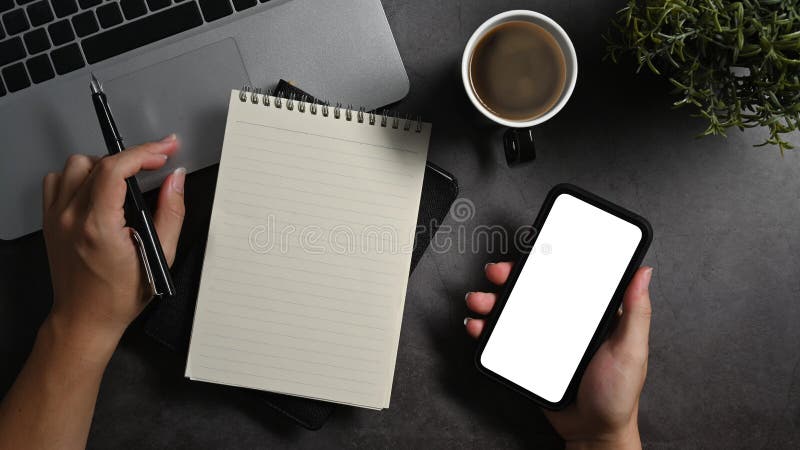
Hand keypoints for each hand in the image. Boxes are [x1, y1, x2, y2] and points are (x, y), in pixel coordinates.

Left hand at [41, 135, 185, 359]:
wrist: (86, 317)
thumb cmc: (119, 295)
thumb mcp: (159, 255)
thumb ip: (171, 212)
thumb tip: (176, 180)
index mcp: (98, 226)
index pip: (115, 169)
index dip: (144, 153)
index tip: (163, 151)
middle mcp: (71, 218)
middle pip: (98, 162)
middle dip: (131, 158)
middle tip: (154, 165)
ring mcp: (56, 217)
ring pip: (74, 165)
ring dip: (103, 166)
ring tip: (124, 180)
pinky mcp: (49, 220)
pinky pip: (57, 180)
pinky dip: (78, 176)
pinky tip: (97, 189)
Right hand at [465, 263, 652, 449]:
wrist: (592, 432)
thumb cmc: (618, 394)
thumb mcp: (631, 350)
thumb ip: (637, 312)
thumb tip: (644, 272)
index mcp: (589, 313)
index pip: (565, 277)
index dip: (545, 260)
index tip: (530, 252)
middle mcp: (564, 320)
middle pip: (532, 289)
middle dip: (509, 276)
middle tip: (497, 274)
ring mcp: (544, 337)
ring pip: (512, 309)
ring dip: (491, 300)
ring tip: (480, 302)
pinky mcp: (527, 354)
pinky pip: (502, 336)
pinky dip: (485, 328)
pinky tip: (478, 325)